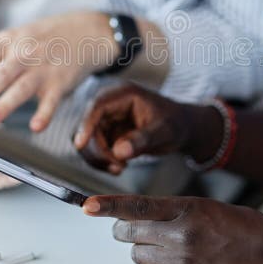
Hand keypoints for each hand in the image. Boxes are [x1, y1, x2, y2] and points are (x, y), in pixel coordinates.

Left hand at [0, 11, 117, 131]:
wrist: (86, 32)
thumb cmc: (42, 38)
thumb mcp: (10, 39)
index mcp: (7, 41)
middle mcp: (24, 53)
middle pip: (0, 74)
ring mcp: (43, 68)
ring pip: (22, 88)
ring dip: (5, 105)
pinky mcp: (61, 82)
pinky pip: (52, 100)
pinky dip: (44, 114)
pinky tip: (36, 127)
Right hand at [74, 85, 220, 174]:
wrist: (182, 129)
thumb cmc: (176, 124)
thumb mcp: (164, 132)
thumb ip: (143, 140)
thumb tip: (119, 152)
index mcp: (125, 94)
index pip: (98, 107)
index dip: (86, 125)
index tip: (80, 144)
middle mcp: (112, 104)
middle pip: (88, 125)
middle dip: (97, 150)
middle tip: (117, 167)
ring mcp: (108, 118)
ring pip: (88, 140)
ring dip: (99, 158)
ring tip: (120, 168)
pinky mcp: (107, 132)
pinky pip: (94, 149)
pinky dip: (103, 161)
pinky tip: (120, 166)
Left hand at [83, 195, 262, 263]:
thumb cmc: (244, 226)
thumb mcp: (206, 205)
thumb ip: (173, 209)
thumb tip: (142, 214)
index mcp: (186, 208)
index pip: (136, 206)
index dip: (108, 206)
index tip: (87, 206)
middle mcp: (181, 234)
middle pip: (130, 233)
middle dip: (123, 230)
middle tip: (126, 228)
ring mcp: (183, 260)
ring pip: (138, 254)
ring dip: (140, 249)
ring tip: (158, 245)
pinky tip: (160, 262)